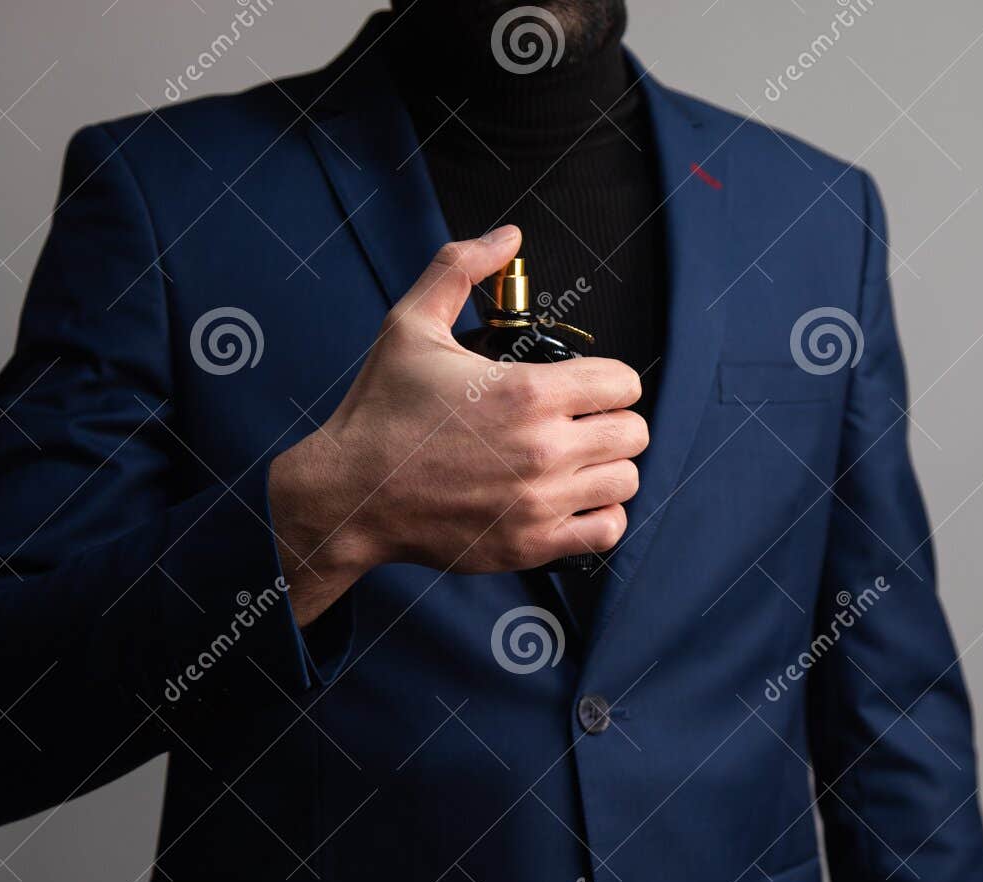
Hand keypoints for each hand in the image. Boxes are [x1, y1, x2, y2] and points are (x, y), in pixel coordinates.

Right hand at [269, 226, 647, 625]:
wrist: (349, 494)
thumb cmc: (380, 411)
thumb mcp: (410, 323)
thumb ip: (460, 268)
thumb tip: (508, 236)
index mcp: (528, 392)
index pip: (624, 383)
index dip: (610, 380)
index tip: (586, 387)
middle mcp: (543, 449)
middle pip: (633, 433)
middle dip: (612, 422)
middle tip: (581, 423)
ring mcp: (540, 502)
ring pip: (626, 481)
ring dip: (608, 468)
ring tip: (578, 462)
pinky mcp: (531, 544)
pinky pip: (607, 531)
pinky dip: (601, 516)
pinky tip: (574, 500)